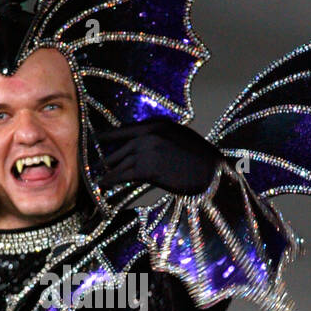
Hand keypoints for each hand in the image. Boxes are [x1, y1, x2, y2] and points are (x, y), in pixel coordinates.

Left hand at [98, 119, 221, 195]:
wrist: (212, 172)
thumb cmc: (202, 159)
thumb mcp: (181, 138)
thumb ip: (162, 138)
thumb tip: (146, 145)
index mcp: (158, 124)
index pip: (127, 128)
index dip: (110, 135)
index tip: (98, 138)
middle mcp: (150, 134)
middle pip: (121, 147)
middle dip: (109, 158)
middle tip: (97, 165)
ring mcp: (147, 151)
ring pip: (119, 162)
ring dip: (108, 171)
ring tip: (100, 178)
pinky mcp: (147, 169)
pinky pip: (123, 175)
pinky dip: (111, 180)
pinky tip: (104, 185)